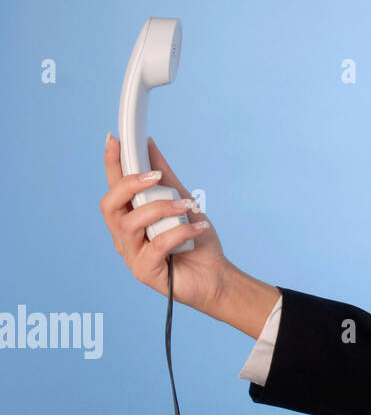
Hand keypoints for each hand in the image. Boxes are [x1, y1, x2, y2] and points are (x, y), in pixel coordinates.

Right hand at [100, 134, 230, 315]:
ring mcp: (131, 255)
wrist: (216, 276)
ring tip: (189, 206)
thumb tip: (150, 145)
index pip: (114, 187)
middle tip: (158, 177)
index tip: (115, 138)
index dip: (111, 163)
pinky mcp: (144, 272)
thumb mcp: (184, 203)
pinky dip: (180, 232)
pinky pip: (156, 245)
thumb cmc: (196, 242)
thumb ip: (166, 177)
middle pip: (110, 204)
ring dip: (162, 209)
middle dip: (131, 185)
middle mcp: (124, 236)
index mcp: (130, 218)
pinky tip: (199, 228)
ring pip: (131, 223)